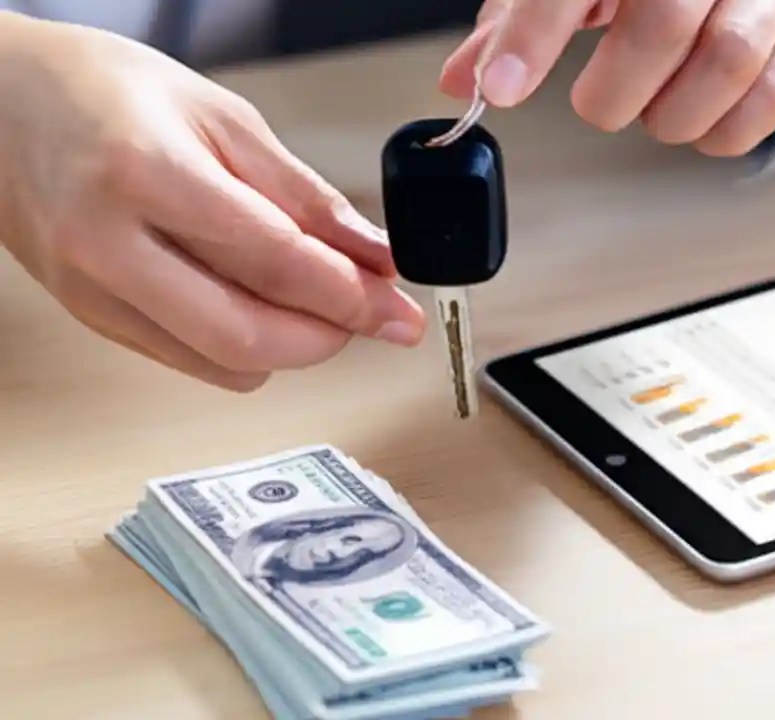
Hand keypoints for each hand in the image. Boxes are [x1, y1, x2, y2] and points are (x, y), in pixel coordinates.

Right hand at [0, 13, 425, 391]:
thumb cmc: (102, 91)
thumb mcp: (222, 117)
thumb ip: (304, 195)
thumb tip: (375, 254)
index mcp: (146, 174)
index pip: (274, 261)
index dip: (351, 296)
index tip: (400, 309)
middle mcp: (108, 244)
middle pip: (246, 337)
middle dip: (328, 338)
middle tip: (371, 315)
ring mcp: (92, 290)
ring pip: (222, 363)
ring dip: (291, 347)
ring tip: (319, 302)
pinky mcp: (92, 317)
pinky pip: (190, 359)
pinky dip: (246, 347)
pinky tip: (263, 304)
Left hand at [439, 0, 774, 156]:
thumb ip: (519, 22)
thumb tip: (464, 81)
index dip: (534, 35)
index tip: (503, 90)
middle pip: (665, 22)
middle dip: (616, 90)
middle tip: (598, 104)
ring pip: (730, 59)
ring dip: (676, 112)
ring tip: (656, 110)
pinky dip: (729, 128)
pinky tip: (701, 122)